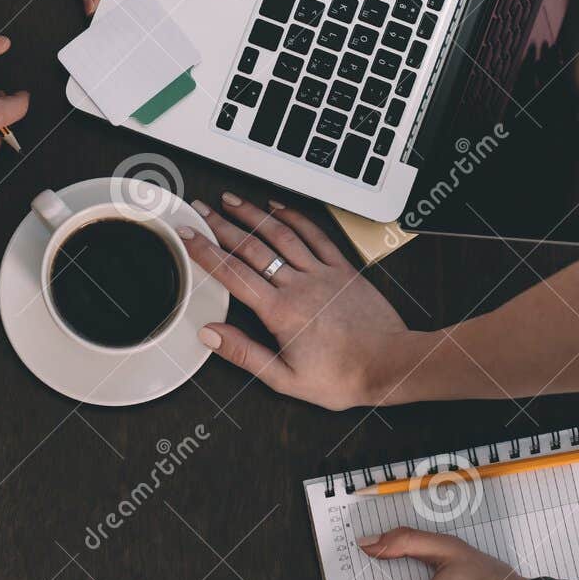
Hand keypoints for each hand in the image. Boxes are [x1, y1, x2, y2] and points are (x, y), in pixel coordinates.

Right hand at [180, 194, 407, 409]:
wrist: (390, 365)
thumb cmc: (342, 377)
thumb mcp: (285, 379)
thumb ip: (244, 353)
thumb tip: (210, 334)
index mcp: (280, 312)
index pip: (232, 274)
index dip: (205, 251)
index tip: (188, 235)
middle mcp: (299, 285)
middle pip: (252, 247)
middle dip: (221, 225)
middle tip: (200, 209)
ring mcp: (322, 273)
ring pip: (281, 234)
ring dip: (253, 214)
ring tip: (230, 200)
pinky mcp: (343, 268)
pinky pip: (315, 235)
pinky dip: (294, 217)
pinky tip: (278, 208)